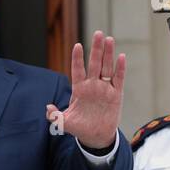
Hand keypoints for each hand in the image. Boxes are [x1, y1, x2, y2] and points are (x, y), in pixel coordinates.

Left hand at [45, 30, 126, 149]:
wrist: (95, 137)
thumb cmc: (79, 128)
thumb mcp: (64, 122)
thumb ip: (54, 116)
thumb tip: (47, 107)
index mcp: (79, 90)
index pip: (77, 70)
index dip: (77, 59)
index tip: (77, 45)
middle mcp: (92, 86)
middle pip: (94, 64)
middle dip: (96, 49)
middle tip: (97, 33)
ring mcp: (104, 89)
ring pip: (107, 67)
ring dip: (108, 54)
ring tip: (108, 39)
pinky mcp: (116, 95)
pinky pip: (119, 79)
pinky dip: (120, 68)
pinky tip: (121, 56)